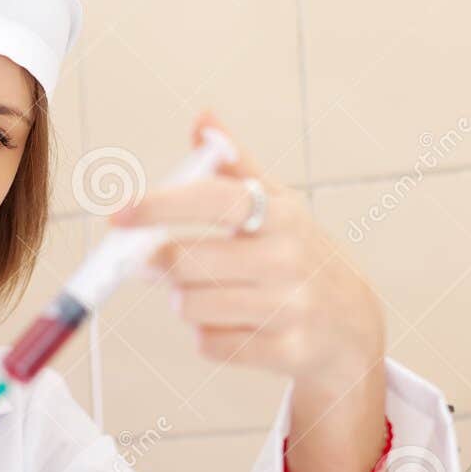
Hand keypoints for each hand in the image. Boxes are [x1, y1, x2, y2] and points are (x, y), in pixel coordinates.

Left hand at [108, 111, 384, 397]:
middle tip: (158, 263)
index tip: (119, 214)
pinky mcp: (287, 352)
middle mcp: (288, 257)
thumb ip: (236, 164)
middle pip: (185, 263)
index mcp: (281, 214)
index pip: (214, 200)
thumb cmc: (299, 255)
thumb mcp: (278, 206)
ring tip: (212, 294)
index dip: (162, 205)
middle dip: (162, 265)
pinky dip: (208, 337)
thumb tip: (202, 119)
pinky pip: (210, 344)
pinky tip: (235, 327)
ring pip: (190, 307)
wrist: (351, 327)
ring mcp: (290, 307)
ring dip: (185, 303)